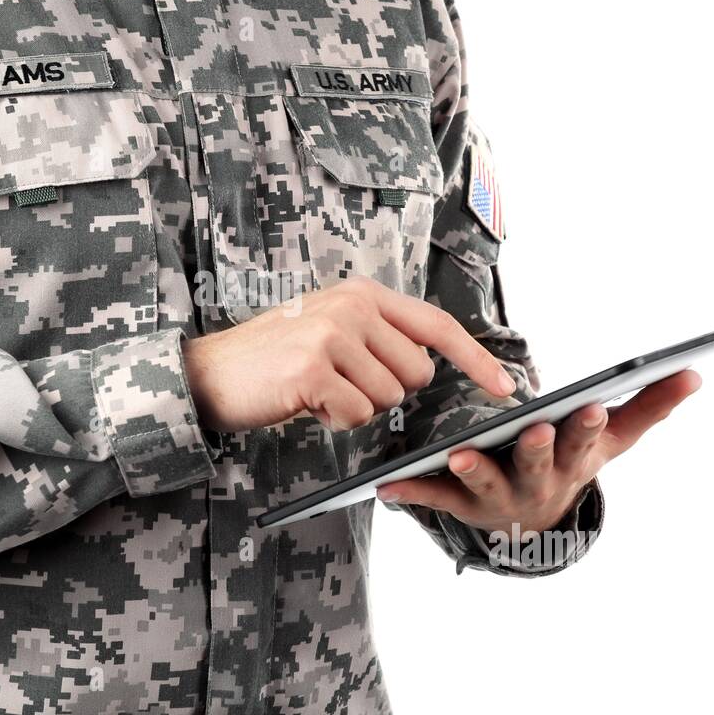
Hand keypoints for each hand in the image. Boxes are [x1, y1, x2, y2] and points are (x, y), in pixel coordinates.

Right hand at [182, 276, 516, 433]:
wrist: (207, 373)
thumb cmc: (271, 359)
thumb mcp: (328, 327)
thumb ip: (376, 335)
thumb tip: (426, 362)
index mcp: (361, 293)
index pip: (437, 324)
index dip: (475, 357)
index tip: (505, 385)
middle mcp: (351, 306)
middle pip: (416, 373)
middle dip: (385, 391)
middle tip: (338, 383)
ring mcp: (332, 335)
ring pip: (387, 398)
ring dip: (355, 407)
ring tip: (315, 390)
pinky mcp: (312, 370)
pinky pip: (355, 415)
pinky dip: (333, 421)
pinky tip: (303, 403)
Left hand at [376, 370, 701, 532]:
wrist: (536, 526)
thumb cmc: (573, 463)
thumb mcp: (613, 441)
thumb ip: (649, 406)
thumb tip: (693, 372)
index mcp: (574, 462)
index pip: (583, 442)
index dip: (584, 427)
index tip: (586, 407)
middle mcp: (538, 483)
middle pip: (538, 464)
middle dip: (538, 448)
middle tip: (534, 429)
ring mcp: (498, 495)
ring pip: (485, 483)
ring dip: (474, 469)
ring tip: (460, 454)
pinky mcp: (461, 503)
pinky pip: (434, 497)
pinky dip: (412, 491)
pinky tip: (387, 485)